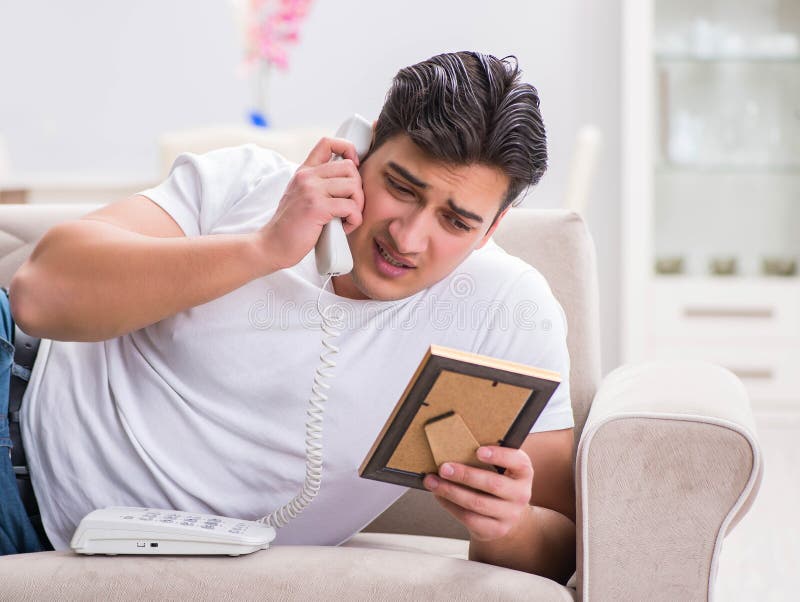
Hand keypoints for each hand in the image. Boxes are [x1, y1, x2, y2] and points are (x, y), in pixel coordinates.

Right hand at [258, 137, 364, 270]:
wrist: (272, 245)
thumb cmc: (291, 227)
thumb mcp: (301, 196)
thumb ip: (319, 185)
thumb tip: (350, 182)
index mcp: (304, 171)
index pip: (328, 142)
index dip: (348, 149)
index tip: (353, 168)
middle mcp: (307, 177)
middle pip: (349, 167)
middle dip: (358, 188)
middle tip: (351, 206)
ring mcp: (311, 191)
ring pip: (354, 186)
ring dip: (357, 206)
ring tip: (347, 218)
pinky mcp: (317, 208)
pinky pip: (351, 208)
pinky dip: (354, 220)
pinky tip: (344, 228)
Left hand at [423, 446, 533, 541]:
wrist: (508, 514)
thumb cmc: (498, 482)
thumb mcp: (501, 468)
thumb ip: (486, 458)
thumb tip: (453, 448)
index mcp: (523, 472)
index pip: (517, 461)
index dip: (499, 455)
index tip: (478, 451)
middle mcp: (521, 494)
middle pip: (493, 484)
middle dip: (465, 475)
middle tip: (444, 468)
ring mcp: (510, 514)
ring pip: (477, 503)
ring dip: (451, 491)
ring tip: (433, 482)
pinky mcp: (496, 529)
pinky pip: (470, 518)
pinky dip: (450, 505)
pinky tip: (439, 496)